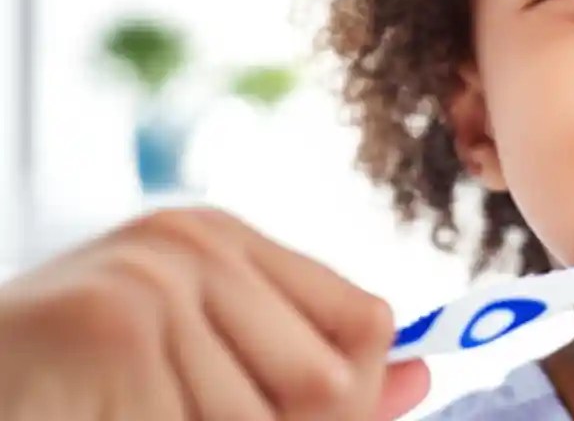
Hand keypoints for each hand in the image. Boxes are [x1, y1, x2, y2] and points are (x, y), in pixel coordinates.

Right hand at [0, 208, 430, 419]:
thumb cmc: (77, 387)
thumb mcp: (200, 371)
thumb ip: (311, 378)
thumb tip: (423, 379)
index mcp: (227, 242)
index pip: (365, 320)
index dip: (348, 395)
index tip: (307, 416)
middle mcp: (197, 243)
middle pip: (324, 378)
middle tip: (196, 413)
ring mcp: (155, 275)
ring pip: (256, 420)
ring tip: (139, 410)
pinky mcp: (113, 323)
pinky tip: (99, 416)